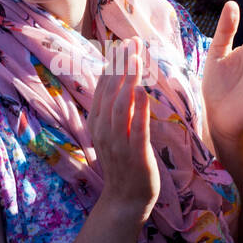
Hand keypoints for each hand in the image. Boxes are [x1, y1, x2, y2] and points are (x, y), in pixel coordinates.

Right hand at [87, 37, 160, 221]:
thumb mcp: (114, 132)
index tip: (122, 43)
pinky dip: (139, 111)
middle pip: (110, 91)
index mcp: (97, 122)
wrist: (125, 199)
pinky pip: (136, 130)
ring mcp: (118, 144)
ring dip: (129, 81)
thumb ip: (116, 108)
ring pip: (120, 107)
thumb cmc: (123, 163)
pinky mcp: (135, 156)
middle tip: (132, 42)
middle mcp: (104, 131)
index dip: (112, 64)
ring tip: (138, 60)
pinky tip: (145, 92)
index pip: (102, 87)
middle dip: (121, 65)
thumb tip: (123, 79)